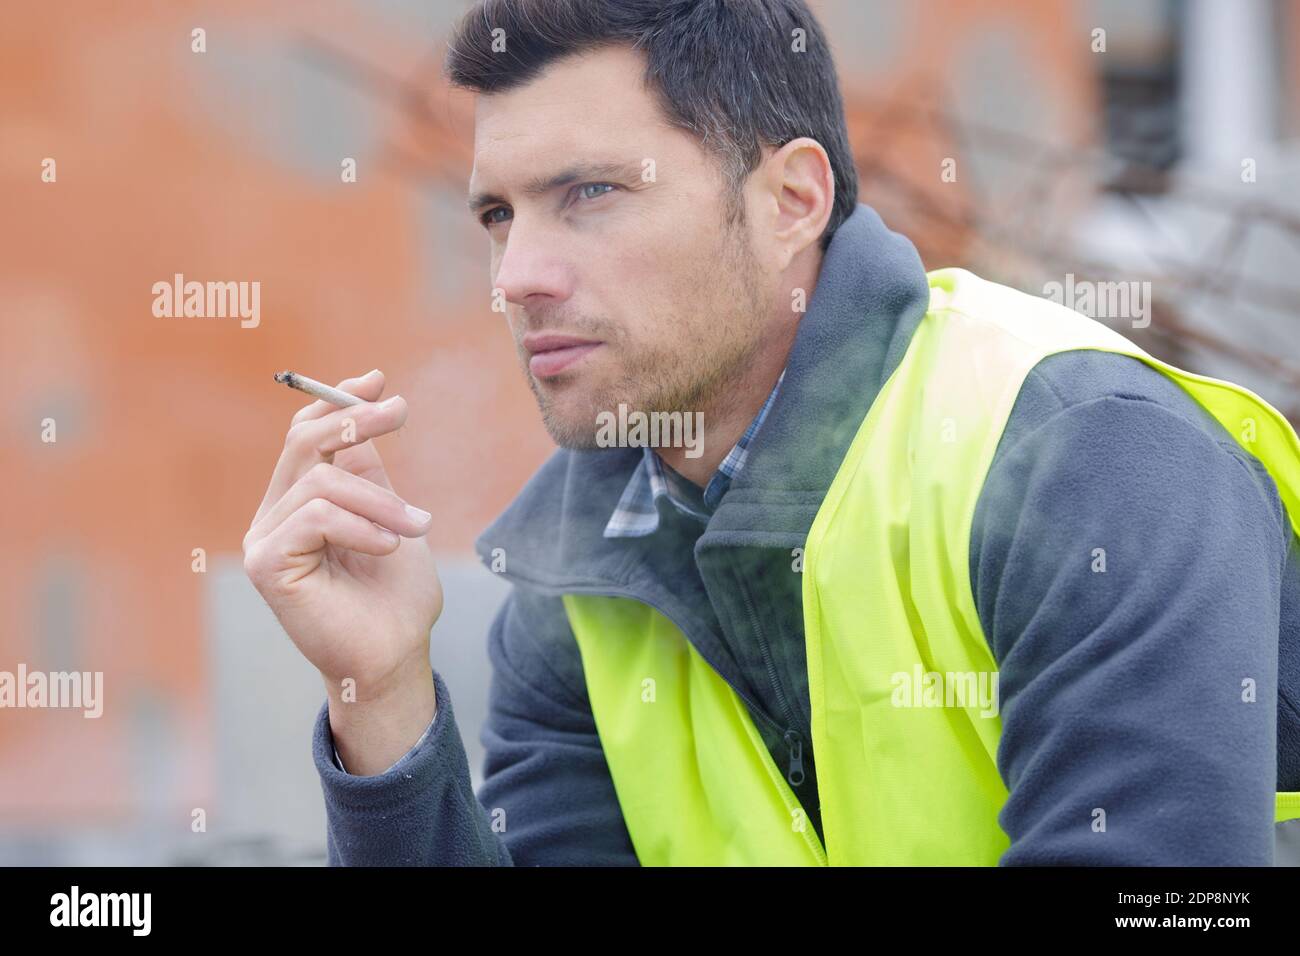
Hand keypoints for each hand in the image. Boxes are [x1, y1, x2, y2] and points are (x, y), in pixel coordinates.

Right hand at [243, 369, 440, 769]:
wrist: (394, 655)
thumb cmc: (394, 596)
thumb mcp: (389, 515)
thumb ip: (368, 470)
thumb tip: (363, 404)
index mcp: (300, 503)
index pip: (304, 436)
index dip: (336, 402)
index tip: (377, 380)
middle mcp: (275, 517)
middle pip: (302, 443)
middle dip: (355, 419)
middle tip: (399, 412)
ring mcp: (265, 540)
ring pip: (320, 482)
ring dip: (379, 500)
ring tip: (417, 526)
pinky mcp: (268, 565)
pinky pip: (315, 516)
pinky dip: (360, 524)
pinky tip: (387, 545)